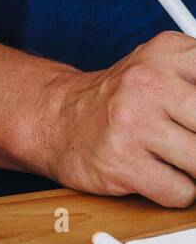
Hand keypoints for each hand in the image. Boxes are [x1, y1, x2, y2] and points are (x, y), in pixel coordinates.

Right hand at [43, 31, 195, 206]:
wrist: (60, 118)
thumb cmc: (125, 98)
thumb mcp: (163, 67)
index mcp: (168, 52)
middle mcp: (149, 80)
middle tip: (193, 143)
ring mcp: (134, 121)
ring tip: (177, 157)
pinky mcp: (122, 161)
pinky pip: (180, 192)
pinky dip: (177, 191)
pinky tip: (156, 173)